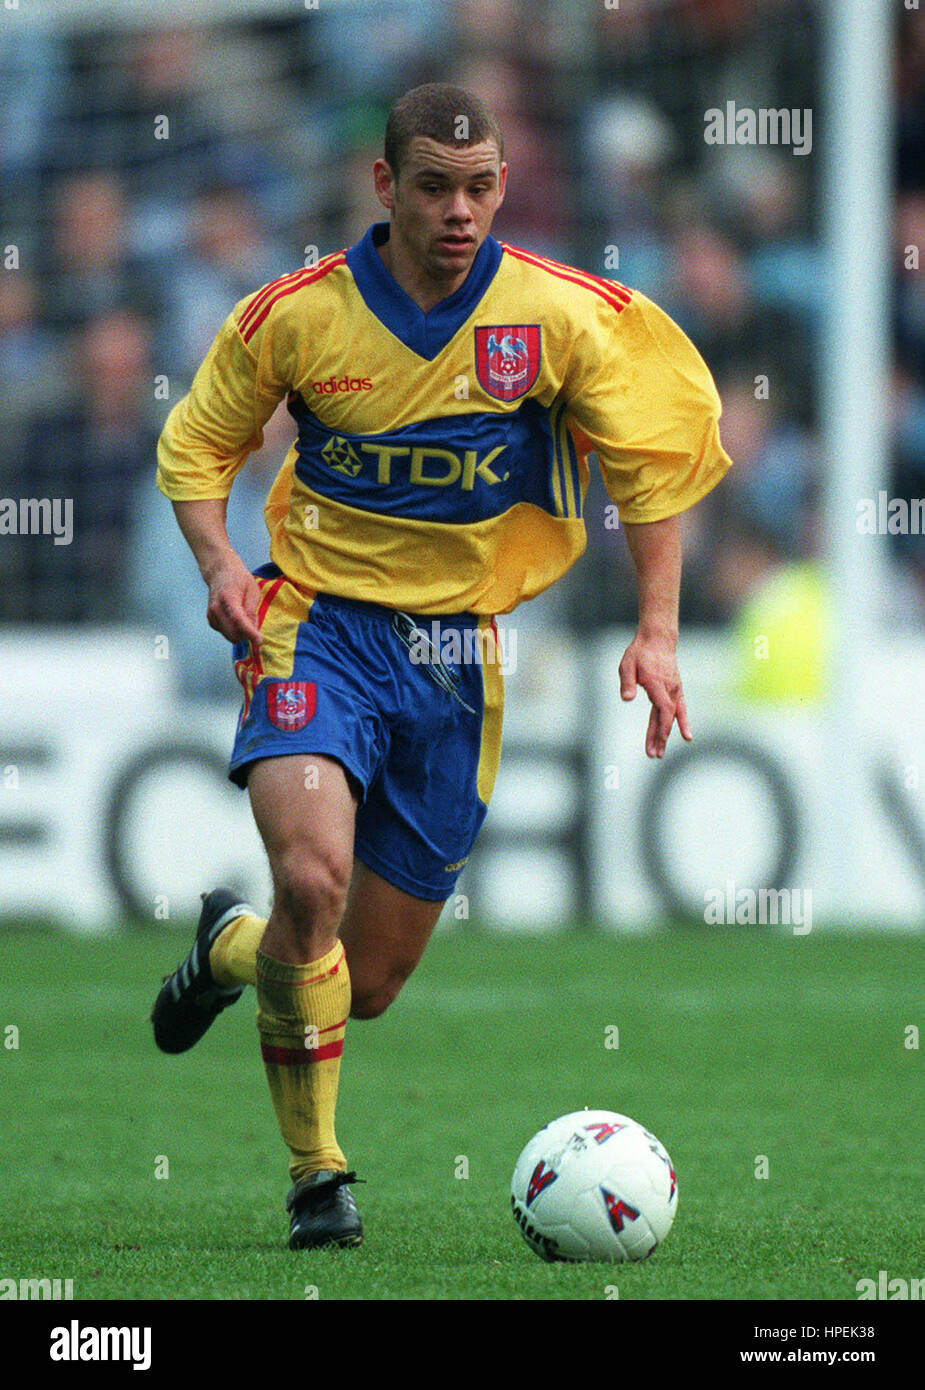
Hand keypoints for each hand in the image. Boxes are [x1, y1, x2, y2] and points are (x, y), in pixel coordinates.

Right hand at [205, 554, 262, 647]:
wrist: (220, 572)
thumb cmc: (238, 579)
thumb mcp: (252, 590)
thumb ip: (252, 610)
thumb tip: (253, 628)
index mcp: (227, 598)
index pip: (238, 620)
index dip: (249, 633)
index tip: (259, 641)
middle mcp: (216, 609)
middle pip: (233, 633)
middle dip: (247, 635)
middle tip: (255, 625)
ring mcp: (211, 616)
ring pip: (230, 636)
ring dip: (241, 634)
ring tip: (246, 618)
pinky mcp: (211, 621)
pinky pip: (226, 633)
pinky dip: (235, 631)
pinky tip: (238, 619)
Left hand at [619, 630, 691, 758]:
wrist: (657, 640)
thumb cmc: (640, 652)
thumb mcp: (627, 664)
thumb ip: (627, 682)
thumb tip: (627, 699)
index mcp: (656, 684)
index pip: (663, 709)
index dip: (661, 727)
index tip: (658, 741)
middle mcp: (669, 689)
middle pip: (666, 718)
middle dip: (660, 737)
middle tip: (654, 755)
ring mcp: (674, 690)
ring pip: (672, 716)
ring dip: (666, 735)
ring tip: (660, 752)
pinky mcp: (675, 690)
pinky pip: (680, 709)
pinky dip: (682, 723)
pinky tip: (686, 736)